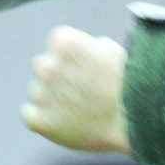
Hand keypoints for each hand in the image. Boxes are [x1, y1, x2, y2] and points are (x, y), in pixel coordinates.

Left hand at [21, 26, 129, 153]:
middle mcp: (47, 65)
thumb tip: (82, 49)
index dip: (73, 56)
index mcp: (64, 41)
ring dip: (51, 97)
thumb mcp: (113, 53)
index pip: (57, 43)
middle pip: (44, 67)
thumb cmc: (130, 86)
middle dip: (59, 77)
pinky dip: (42, 117)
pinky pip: (29, 114)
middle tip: (82, 91)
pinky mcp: (38, 120)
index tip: (87, 68)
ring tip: (80, 109)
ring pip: (37, 91)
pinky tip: (63, 120)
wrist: (135, 123)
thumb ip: (89, 47)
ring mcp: (41, 94)